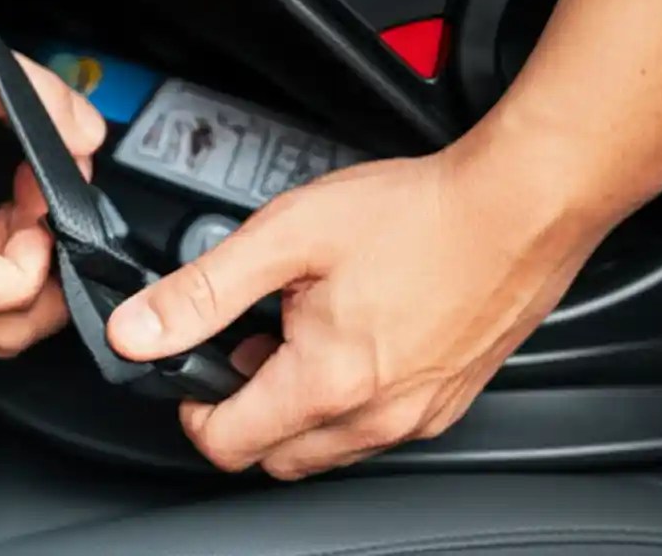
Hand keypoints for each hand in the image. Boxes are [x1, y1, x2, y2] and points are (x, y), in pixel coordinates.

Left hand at [108, 119, 656, 478]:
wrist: (521, 205)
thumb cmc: (421, 215)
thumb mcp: (289, 236)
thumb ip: (203, 290)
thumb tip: (140, 329)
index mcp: (327, 382)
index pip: (227, 445)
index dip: (194, 408)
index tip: (195, 371)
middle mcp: (376, 417)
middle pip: (275, 456)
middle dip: (245, 412)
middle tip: (249, 345)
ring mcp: (418, 416)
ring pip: (327, 447)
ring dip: (297, 407)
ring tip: (305, 330)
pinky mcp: (448, 402)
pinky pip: (376, 429)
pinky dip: (347, 400)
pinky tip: (355, 336)